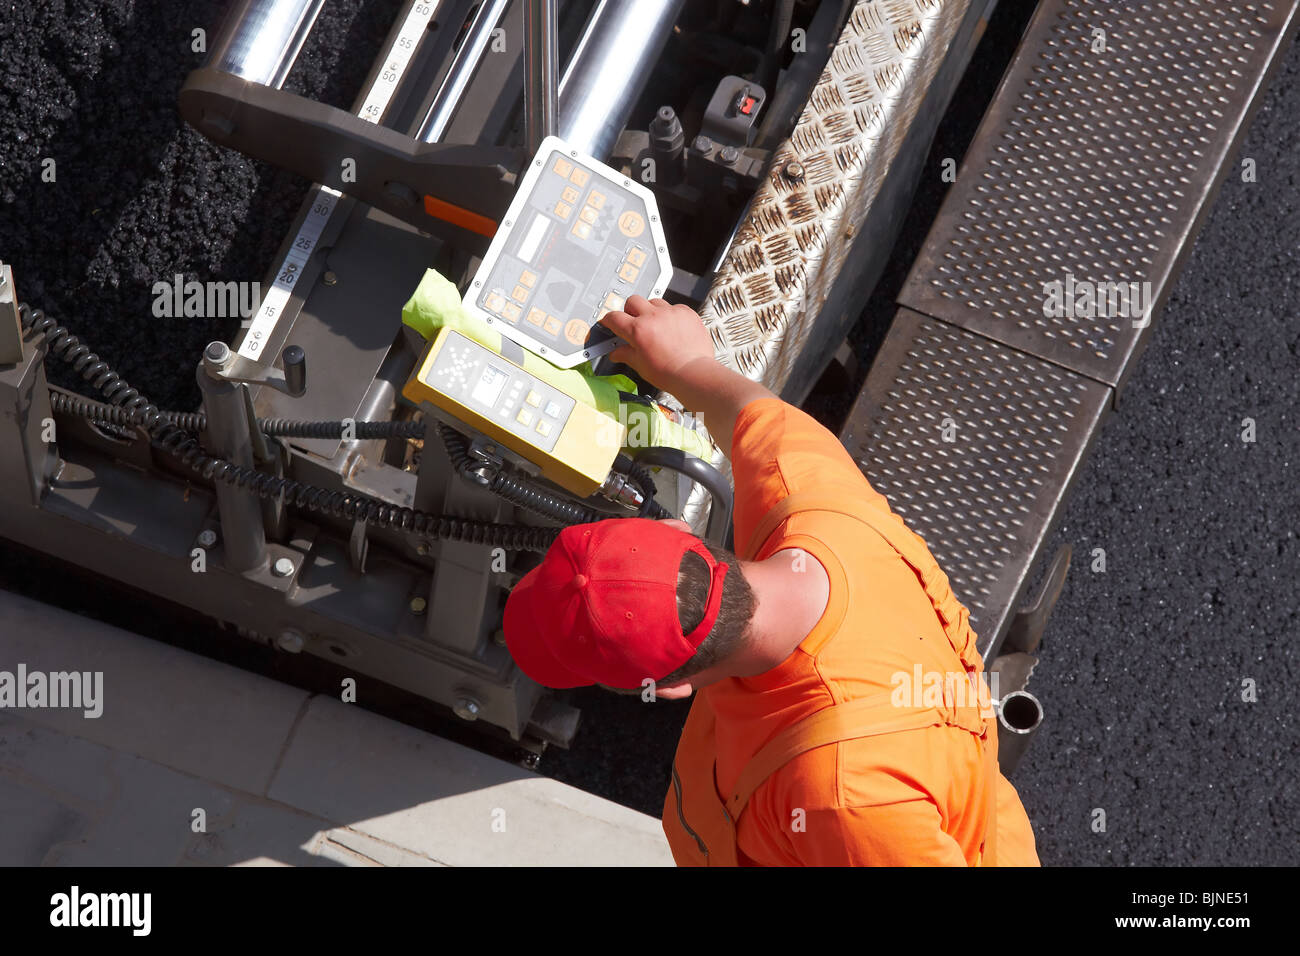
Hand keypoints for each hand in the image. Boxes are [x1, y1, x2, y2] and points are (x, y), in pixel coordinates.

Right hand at [598, 295, 717, 393]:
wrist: (694, 373)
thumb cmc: (669, 373)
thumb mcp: (640, 366)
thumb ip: (626, 354)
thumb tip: (616, 353)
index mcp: (638, 330)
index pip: (614, 317)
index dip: (609, 320)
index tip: (610, 323)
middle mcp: (653, 317)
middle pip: (633, 301)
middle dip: (630, 311)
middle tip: (634, 323)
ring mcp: (671, 313)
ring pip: (654, 301)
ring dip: (651, 310)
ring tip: (656, 326)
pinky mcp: (686, 313)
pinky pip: (674, 306)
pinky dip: (670, 315)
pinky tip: (673, 328)